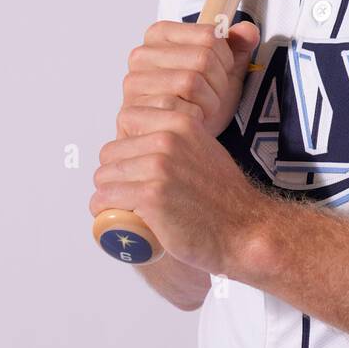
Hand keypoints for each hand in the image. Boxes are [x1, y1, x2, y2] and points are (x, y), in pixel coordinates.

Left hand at [90, 106, 268, 277]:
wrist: (245, 229)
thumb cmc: (224, 197)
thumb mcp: (203, 148)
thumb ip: (177, 137)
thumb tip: (143, 139)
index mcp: (180, 122)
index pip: (126, 118)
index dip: (127, 144)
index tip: (135, 165)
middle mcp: (167, 138)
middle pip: (110, 152)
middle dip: (115, 175)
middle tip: (130, 195)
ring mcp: (158, 166)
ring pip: (103, 177)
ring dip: (109, 196)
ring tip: (127, 209)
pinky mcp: (150, 195)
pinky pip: (104, 200)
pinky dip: (106, 213)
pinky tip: (122, 219)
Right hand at [117, 18, 260, 139]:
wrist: (185, 136)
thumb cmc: (201, 99)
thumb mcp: (224, 68)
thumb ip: (238, 44)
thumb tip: (248, 31)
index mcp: (161, 34)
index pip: (209, 35)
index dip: (226, 58)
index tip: (220, 71)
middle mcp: (142, 54)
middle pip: (202, 58)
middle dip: (219, 82)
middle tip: (213, 95)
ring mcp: (134, 82)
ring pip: (191, 82)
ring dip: (209, 102)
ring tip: (203, 108)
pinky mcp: (134, 110)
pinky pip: (179, 109)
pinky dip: (196, 118)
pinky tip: (191, 120)